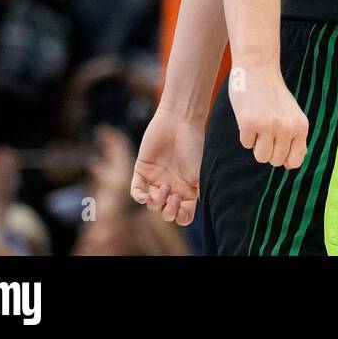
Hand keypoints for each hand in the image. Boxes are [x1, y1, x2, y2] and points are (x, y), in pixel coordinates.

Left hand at [130, 105, 205, 225]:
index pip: (183, 215)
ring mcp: (156, 180)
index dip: (181, 216)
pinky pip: (136, 192)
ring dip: (157, 202)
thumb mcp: (200, 173)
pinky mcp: (142, 171)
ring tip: (163, 187)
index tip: (183, 204)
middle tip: (172, 197)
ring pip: (151, 205)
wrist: (179, 122)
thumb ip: (197, 195)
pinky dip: (139, 197)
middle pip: (166, 213)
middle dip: (168, 211)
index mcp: (187, 189)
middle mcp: (172, 187)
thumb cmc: (194, 145)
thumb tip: (190, 213)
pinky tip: (145, 196)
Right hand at [228, 61, 308, 168]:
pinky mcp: (250, 123)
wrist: (259, 69)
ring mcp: (269, 126)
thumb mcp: (292, 114)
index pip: (295, 161)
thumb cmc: (274, 95)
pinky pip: (246, 144)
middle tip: (266, 131)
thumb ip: (295, 136)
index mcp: (301, 127)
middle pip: (275, 161)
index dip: (284, 159)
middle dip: (268, 150)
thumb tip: (291, 165)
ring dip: (256, 144)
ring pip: (260, 156)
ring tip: (259, 125)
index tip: (277, 148)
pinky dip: (245, 134)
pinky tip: (249, 117)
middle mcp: (287, 128)